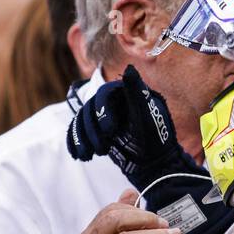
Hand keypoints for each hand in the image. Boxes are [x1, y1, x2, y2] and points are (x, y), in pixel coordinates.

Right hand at [66, 66, 183, 186]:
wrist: (155, 165)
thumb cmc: (157, 140)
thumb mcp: (148, 116)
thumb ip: (137, 93)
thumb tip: (129, 68)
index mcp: (126, 93)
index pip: (104, 94)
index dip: (103, 111)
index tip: (110, 131)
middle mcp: (114, 102)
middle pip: (90, 109)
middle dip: (92, 130)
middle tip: (103, 148)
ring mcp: (105, 117)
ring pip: (82, 120)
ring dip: (83, 138)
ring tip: (90, 155)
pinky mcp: (99, 131)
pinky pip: (79, 132)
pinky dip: (76, 142)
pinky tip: (79, 155)